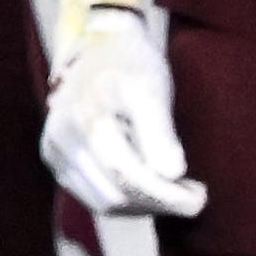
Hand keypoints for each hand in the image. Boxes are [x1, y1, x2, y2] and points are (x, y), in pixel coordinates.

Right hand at [42, 7, 207, 218]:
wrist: (101, 49)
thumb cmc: (132, 65)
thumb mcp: (152, 89)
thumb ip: (159, 131)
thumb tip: (172, 173)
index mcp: (85, 117)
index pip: (125, 173)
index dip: (164, 193)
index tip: (200, 199)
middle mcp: (61, 138)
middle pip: (114, 193)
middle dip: (159, 202)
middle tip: (197, 197)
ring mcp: (54, 152)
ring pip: (104, 201)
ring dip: (146, 206)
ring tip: (181, 192)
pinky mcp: (58, 162)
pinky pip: (94, 196)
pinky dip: (129, 201)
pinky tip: (156, 190)